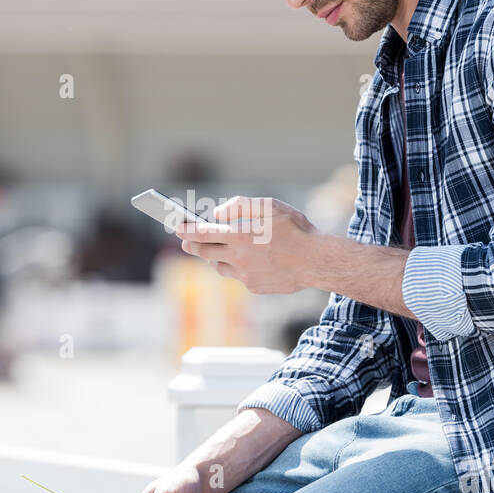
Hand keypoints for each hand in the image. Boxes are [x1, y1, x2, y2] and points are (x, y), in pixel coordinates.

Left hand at [175, 196, 319, 294]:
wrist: (317, 261)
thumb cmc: (295, 228)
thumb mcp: (270, 206)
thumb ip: (239, 206)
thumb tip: (217, 214)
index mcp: (239, 235)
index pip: (202, 233)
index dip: (186, 230)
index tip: (176, 228)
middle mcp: (238, 257)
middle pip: (204, 253)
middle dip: (192, 246)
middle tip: (186, 241)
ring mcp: (245, 275)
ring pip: (219, 267)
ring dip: (214, 257)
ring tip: (215, 250)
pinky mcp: (254, 287)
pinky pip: (238, 277)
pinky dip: (237, 268)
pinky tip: (245, 261)